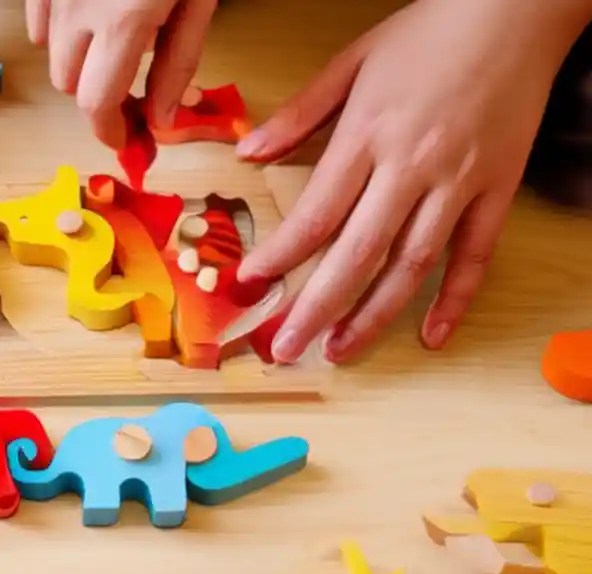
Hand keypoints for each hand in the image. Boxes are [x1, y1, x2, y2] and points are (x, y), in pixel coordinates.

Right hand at [26, 0, 217, 147]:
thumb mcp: (198, 0)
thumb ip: (178, 62)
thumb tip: (159, 122)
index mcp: (122, 20)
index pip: (97, 102)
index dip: (108, 130)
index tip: (124, 138)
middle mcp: (76, 9)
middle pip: (68, 83)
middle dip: (96, 93)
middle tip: (126, 84)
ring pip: (50, 52)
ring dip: (78, 61)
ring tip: (112, 39)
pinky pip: (36, 20)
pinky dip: (56, 31)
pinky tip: (85, 19)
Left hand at [236, 0, 591, 363]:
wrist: (517, 10)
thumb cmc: (429, 32)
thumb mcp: (352, 62)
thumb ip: (298, 115)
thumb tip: (247, 152)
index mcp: (368, 135)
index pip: (317, 213)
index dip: (281, 255)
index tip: (250, 284)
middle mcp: (412, 166)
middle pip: (358, 254)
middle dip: (317, 307)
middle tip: (287, 347)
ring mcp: (459, 182)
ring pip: (412, 265)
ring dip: (373, 316)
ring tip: (340, 350)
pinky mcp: (498, 189)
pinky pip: (475, 256)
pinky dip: (455, 299)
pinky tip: (430, 334)